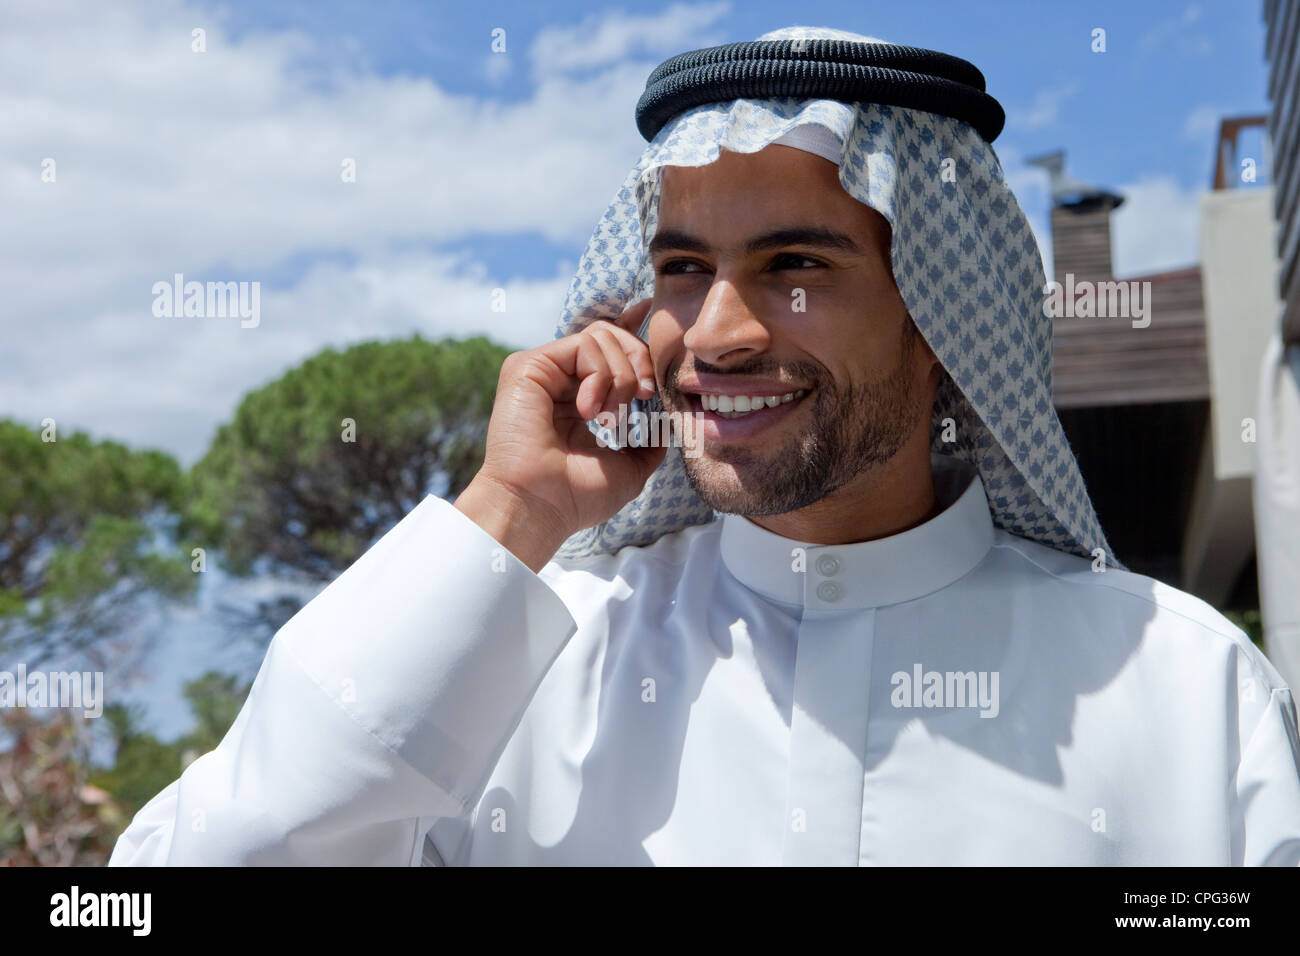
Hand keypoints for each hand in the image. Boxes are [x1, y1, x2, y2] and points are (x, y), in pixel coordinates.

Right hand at [455, 300, 664, 569]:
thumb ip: (649, 442)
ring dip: (620, 375)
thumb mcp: (630, 469)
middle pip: (610, 334)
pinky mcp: (528, 366)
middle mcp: (558, 380)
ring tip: (611, 417)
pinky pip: (583, 344)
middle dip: (639, 358)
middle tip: (645, 394)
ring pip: (600, 335)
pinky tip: (590, 411)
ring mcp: (542, 371)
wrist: (540, 508)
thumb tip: (667, 423)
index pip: (606, 349)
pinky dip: (600, 375)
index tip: (649, 309)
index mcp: (578, 397)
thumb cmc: (576, 496)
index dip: (630, 328)